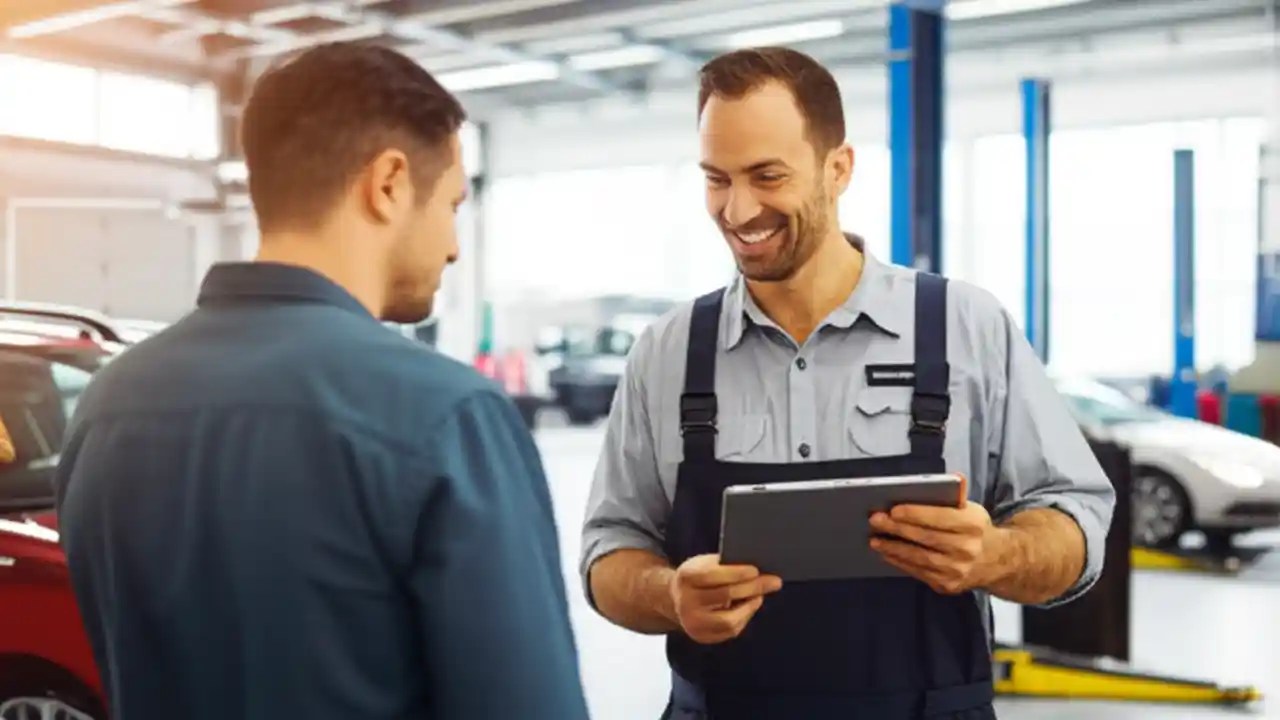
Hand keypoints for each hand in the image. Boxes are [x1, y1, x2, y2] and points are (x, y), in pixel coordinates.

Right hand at [669, 554, 782, 643]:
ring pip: (729, 619)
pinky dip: (743, 618)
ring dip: (750, 606)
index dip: (736, 573)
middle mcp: (686, 602)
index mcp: (686, 577)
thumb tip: (758, 571)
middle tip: (774, 582)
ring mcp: (692, 623)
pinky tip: (749, 607)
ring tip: (759, 596)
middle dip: (752, 587)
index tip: (756, 570)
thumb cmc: (699, 577)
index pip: (712, 575)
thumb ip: (725, 565)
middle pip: (725, 595)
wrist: (676, 599)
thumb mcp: (704, 564)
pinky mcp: (701, 637)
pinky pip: (729, 630)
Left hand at [868, 499, 1004, 595]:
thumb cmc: (974, 529)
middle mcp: (968, 549)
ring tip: (875, 540)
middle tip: (875, 520)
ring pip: (920, 558)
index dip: (915, 514)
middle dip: (897, 529)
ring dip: (893, 548)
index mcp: (973, 525)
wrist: (997, 561)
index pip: (941, 518)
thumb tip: (915, 491)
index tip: (893, 510)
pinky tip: (887, 554)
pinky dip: (900, 562)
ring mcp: (958, 570)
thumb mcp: (970, 510)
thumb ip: (947, 501)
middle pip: (926, 538)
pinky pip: (919, 573)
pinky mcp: (949, 585)